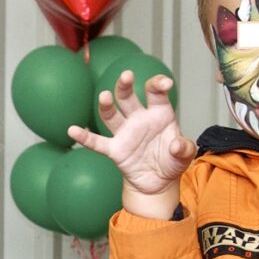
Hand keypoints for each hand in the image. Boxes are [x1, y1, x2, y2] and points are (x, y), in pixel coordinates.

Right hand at [68, 72, 197, 217]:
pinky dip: (85, 137)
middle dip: (125, 86)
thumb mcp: (185, 155)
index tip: (165, 84)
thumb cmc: (172, 161)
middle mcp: (139, 118)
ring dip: (107, 105)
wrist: (159, 182)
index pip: (155, 92)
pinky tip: (73, 130)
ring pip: (112, 115)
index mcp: (158, 113)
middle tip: (126, 76)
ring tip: (104, 96)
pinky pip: (97, 143)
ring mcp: (125, 133)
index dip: (158, 84)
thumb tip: (175, 144)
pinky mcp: (115, 150)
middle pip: (128, 97)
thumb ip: (184, 148)